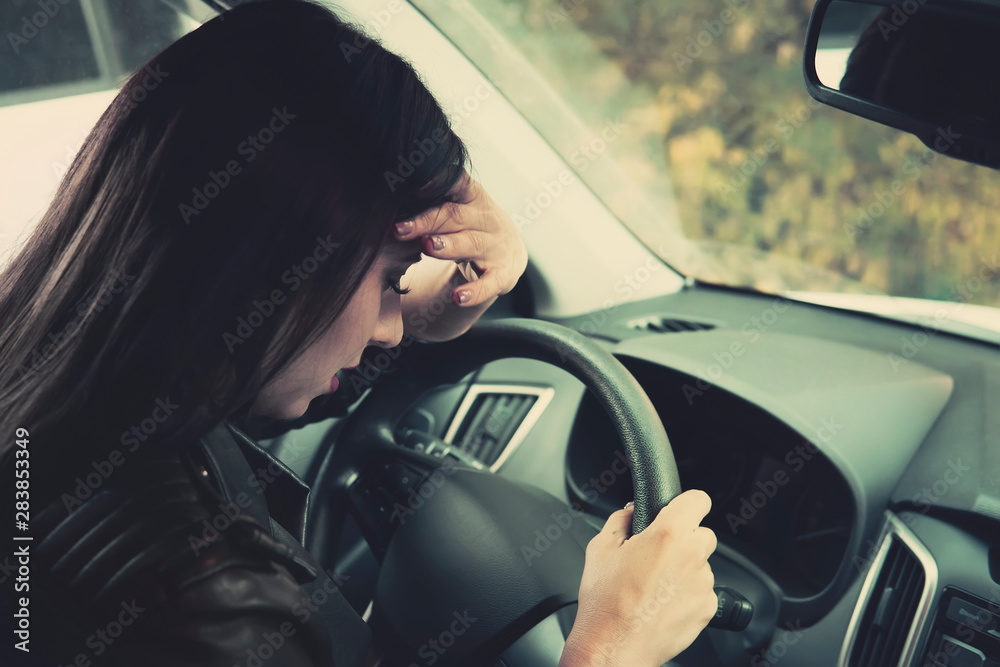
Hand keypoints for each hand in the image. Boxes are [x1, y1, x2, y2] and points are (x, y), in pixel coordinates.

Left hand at [393, 170, 526, 307]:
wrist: (511, 251)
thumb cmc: (471, 225)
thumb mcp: (458, 208)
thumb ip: (431, 203)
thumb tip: (387, 202)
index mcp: (472, 197)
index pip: (455, 184)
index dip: (434, 184)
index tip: (409, 186)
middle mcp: (486, 219)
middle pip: (455, 216)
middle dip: (427, 221)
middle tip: (400, 228)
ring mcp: (496, 247)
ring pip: (471, 243)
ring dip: (448, 246)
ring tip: (427, 247)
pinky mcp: (502, 274)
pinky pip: (489, 283)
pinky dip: (475, 291)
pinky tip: (458, 298)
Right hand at [559, 491, 717, 665]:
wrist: (614, 647)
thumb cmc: (605, 602)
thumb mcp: (600, 549)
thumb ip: (619, 521)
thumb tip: (629, 512)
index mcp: (668, 534)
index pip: (698, 500)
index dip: (686, 504)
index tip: (678, 511)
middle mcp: (691, 556)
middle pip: (703, 533)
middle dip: (684, 538)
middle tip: (658, 553)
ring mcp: (702, 585)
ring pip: (702, 564)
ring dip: (685, 567)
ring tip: (655, 583)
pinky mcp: (707, 609)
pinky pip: (702, 590)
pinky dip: (688, 593)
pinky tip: (663, 601)